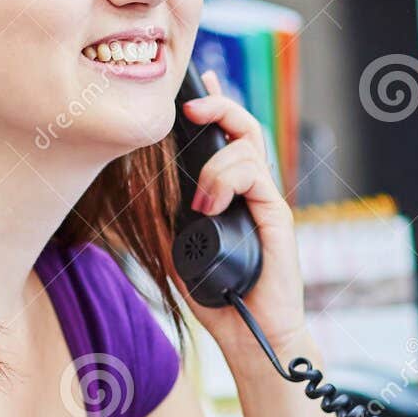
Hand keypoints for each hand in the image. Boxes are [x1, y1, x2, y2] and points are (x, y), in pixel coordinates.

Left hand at [179, 68, 305, 353]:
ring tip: (199, 201)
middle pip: (245, 127)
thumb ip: (165, 219)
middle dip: (219, 106)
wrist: (250, 334)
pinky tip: (209, 206)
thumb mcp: (178, 250)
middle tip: (191, 107)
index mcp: (232, 192)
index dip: (214, 104)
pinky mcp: (277, 216)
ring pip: (248, 147)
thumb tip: (140, 192)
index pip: (227, 136)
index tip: (197, 82)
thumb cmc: (219, 295)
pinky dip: (227, 182)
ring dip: (216, 164)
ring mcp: (267, 201)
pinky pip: (256, 176)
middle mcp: (253, 190)